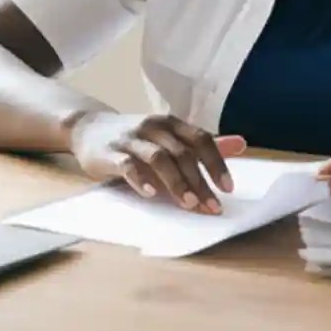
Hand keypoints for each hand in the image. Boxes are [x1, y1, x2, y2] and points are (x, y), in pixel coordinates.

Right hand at [66, 112, 246, 214]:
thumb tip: (241, 144)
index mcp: (172, 124)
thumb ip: (202, 144)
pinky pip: (127, 165)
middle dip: (199, 182)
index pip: (200, 140)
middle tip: (212, 206)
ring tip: (188, 204)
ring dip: (176, 182)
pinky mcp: (109, 153)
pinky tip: (151, 194)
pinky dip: (141, 180)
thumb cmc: (137, 137)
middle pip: (182, 154)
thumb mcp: (170, 136)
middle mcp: (153, 127)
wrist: (89, 128)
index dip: (216, 163)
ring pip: (158, 158)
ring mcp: (130, 139)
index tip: (228, 188)